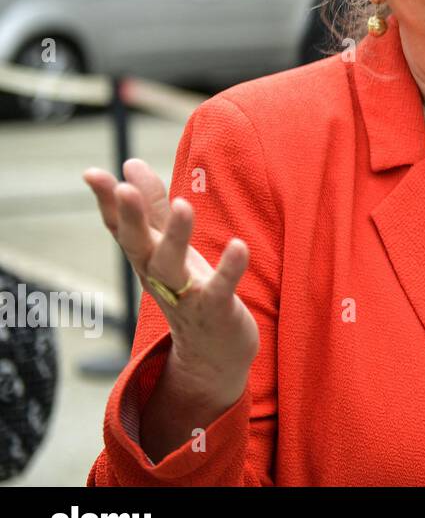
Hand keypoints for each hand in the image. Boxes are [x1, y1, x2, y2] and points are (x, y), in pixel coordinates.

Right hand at [82, 159, 259, 406]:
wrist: (212, 353)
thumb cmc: (189, 290)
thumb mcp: (167, 247)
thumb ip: (152, 208)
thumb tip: (129, 164)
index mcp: (146, 258)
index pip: (121, 228)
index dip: (106, 202)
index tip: (92, 173)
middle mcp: (158, 277)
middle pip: (139, 246)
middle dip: (131, 217)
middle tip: (123, 188)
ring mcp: (185, 295)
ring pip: (172, 266)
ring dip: (176, 236)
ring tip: (182, 204)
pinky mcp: (215, 310)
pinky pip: (220, 289)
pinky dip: (229, 269)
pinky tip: (239, 245)